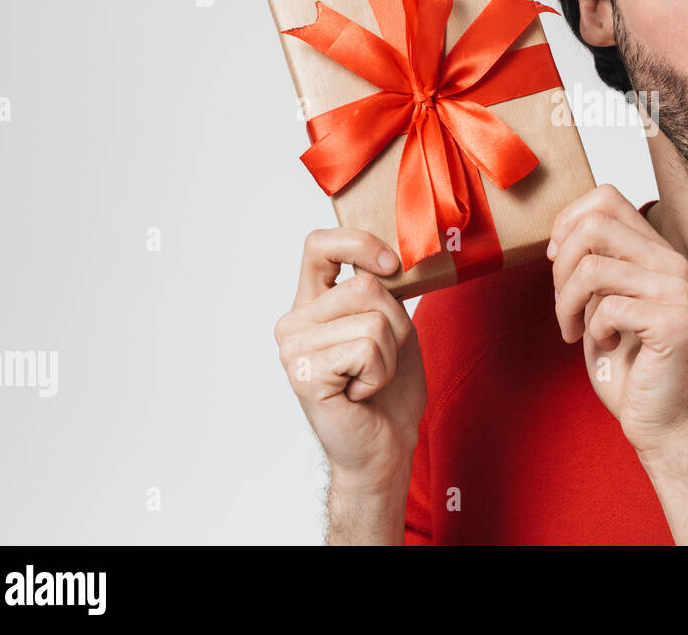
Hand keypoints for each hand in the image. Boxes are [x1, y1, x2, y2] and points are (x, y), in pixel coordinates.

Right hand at [274, 228, 425, 488]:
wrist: (385, 444)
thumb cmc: (388, 388)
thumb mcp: (392, 324)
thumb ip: (382, 290)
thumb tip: (392, 259)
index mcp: (312, 303)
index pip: (319, 244)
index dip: (358, 243)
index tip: (391, 265)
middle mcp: (294, 321)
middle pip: (365, 286)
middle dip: (395, 325)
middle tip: (380, 361)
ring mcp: (292, 347)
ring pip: (373, 320)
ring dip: (389, 355)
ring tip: (369, 379)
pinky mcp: (303, 373)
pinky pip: (367, 348)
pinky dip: (379, 373)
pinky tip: (358, 394)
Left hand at [548, 184, 687, 456]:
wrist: (658, 418)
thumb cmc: (625, 362)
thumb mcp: (599, 300)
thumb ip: (591, 263)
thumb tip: (562, 233)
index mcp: (653, 250)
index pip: (605, 197)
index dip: (568, 221)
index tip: (556, 261)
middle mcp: (669, 261)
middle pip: (593, 226)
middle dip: (560, 267)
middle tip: (561, 303)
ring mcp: (675, 290)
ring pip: (593, 267)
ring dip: (567, 304)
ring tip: (574, 329)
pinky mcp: (673, 322)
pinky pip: (609, 307)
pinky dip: (592, 330)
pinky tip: (605, 345)